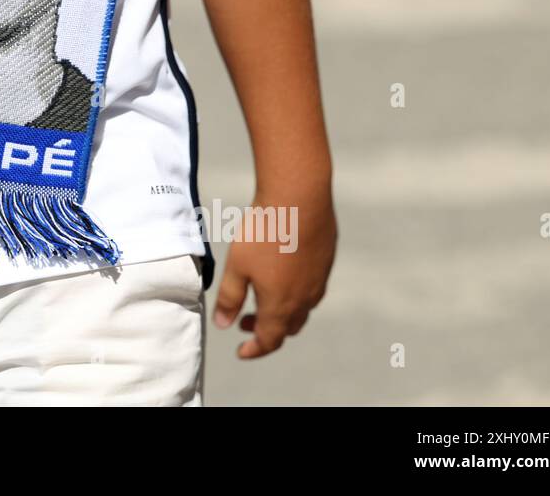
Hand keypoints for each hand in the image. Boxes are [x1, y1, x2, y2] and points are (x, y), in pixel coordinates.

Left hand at [212, 191, 336, 358]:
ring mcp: (318, 280)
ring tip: (261, 299)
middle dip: (266, 330)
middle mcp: (305, 298)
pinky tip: (281, 274)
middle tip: (244, 322)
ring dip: (282, 312)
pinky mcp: (325, 261)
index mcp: (281, 305)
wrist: (300, 198)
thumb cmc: (264, 232)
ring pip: (302, 308)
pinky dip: (294, 293)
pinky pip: (311, 288)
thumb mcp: (237, 266)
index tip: (241, 352)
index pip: (269, 340)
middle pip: (287, 327)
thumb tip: (223, 325)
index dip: (254, 350)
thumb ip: (230, 298)